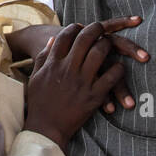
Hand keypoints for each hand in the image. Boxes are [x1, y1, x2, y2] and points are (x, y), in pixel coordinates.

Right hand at [23, 22, 126, 147]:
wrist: (46, 128)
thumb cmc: (39, 102)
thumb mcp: (35, 76)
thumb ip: (43, 57)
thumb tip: (53, 40)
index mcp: (53, 64)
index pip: (65, 36)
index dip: (74, 27)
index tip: (80, 26)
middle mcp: (67, 69)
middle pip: (85, 39)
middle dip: (95, 29)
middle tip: (100, 28)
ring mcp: (82, 82)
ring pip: (100, 52)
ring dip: (107, 44)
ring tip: (109, 43)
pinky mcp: (94, 96)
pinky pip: (112, 77)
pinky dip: (118, 69)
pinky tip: (119, 66)